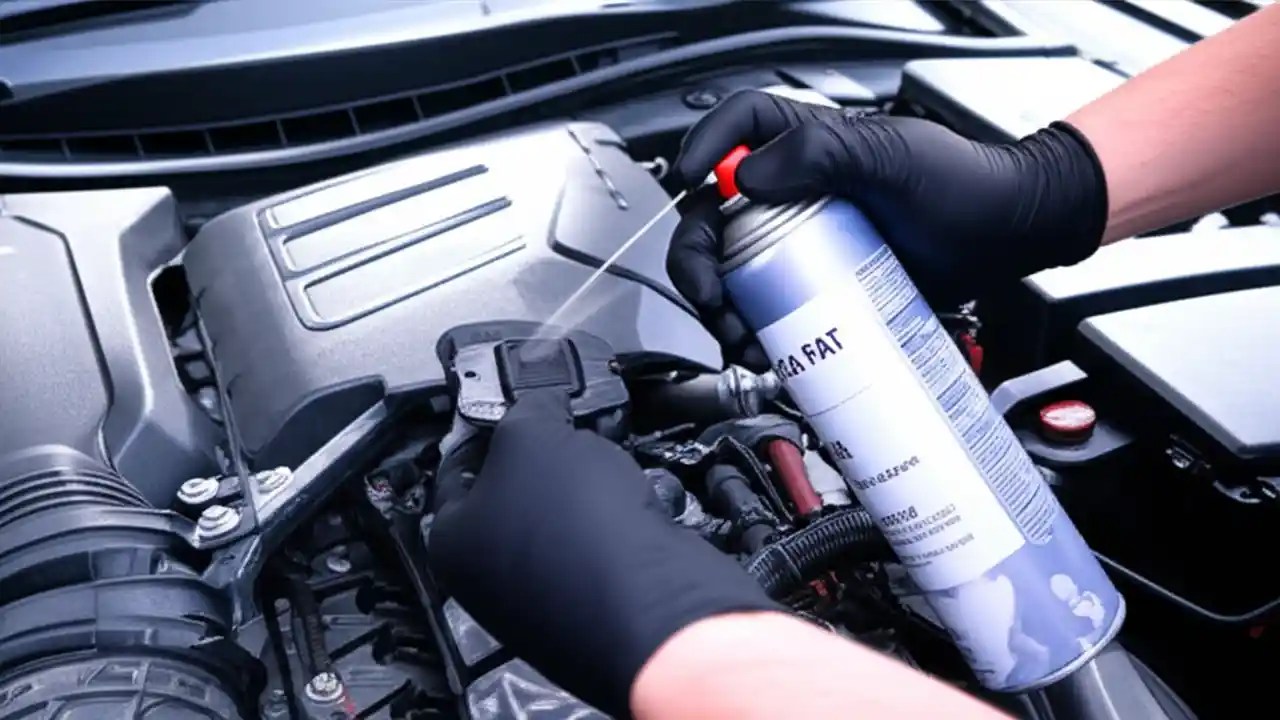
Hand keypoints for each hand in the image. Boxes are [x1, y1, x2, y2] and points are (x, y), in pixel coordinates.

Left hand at [426, 389, 779, 716]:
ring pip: (569, 512)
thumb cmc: (580, 533)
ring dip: (593, 481)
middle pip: (517, 487)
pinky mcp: (605, 599)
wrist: (662, 610)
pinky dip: (626, 515)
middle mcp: (494, 576)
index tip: (517, 396)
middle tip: (573, 420)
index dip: (489, 420)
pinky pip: (610, 539)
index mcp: (454, 540)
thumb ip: (526, 408)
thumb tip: (538, 400)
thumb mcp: (534, 435)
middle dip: (551, 449)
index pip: (455, 464)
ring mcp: (550, 592)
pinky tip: (641, 502)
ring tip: (613, 464)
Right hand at [666, 90, 1106, 365]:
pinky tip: (764, 351)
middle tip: (711, 293)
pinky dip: (754, 335)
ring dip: (720, 309)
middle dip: (697, 260)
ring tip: (741, 336)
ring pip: (731, 272)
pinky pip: (768, 311)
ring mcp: (802, 244)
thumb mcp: (894, 157)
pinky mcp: (817, 289)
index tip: (692, 180)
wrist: (1004, 240)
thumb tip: (749, 176)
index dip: (704, 148)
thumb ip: (823, 152)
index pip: (736, 127)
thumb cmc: (964, 187)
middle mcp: (794, 192)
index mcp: (806, 147)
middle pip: (714, 216)